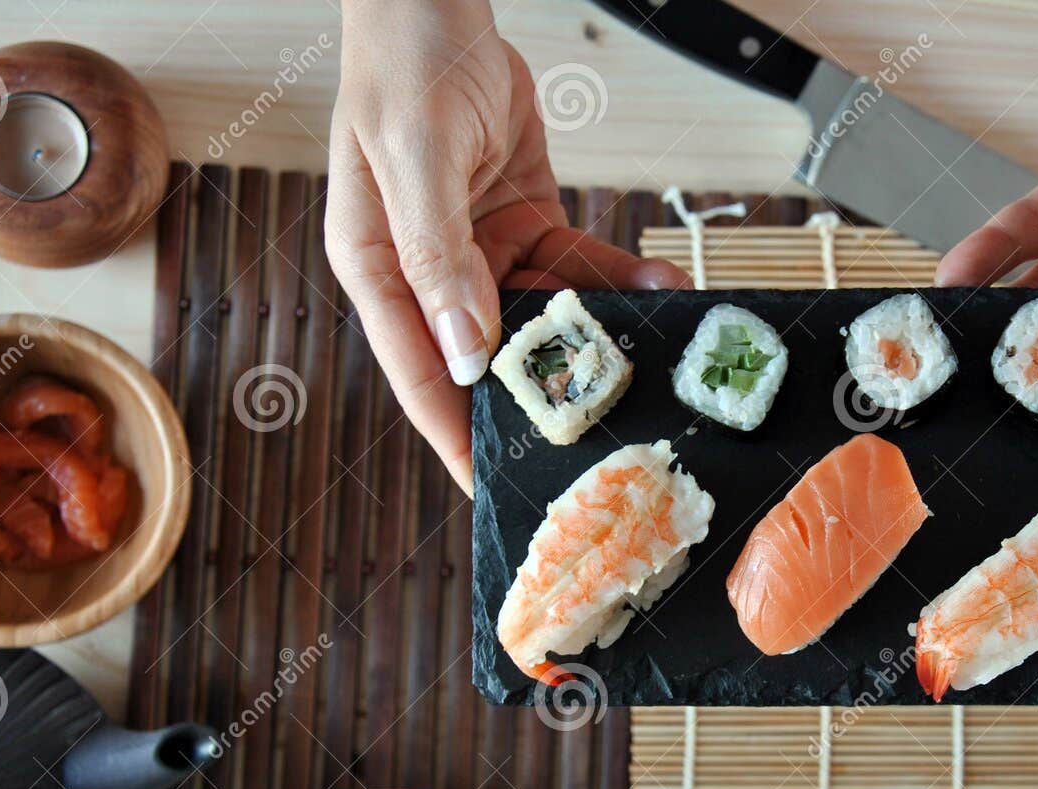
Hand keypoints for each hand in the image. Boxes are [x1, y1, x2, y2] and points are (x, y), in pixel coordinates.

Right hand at [325, 0, 688, 494]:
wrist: (438, 5)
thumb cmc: (404, 67)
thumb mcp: (417, 157)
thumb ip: (439, 253)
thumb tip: (463, 349)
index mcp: (379, 269)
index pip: (420, 374)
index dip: (456, 437)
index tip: (493, 492)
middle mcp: (428, 274)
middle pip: (488, 359)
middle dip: (547, 396)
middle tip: (605, 441)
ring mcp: (479, 253)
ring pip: (546, 318)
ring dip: (600, 334)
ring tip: (658, 353)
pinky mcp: (524, 226)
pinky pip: (576, 269)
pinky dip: (615, 281)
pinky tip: (659, 289)